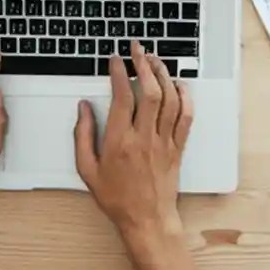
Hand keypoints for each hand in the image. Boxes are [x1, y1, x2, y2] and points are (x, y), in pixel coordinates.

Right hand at [74, 40, 193, 245]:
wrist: (147, 219)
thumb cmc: (116, 198)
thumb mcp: (87, 170)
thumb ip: (82, 135)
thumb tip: (83, 108)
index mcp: (119, 142)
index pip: (122, 96)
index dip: (119, 72)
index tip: (115, 59)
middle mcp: (144, 138)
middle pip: (150, 91)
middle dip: (144, 64)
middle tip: (138, 50)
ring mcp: (164, 142)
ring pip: (170, 100)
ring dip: (164, 75)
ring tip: (155, 60)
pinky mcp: (178, 148)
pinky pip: (186, 117)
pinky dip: (186, 97)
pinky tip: (179, 85)